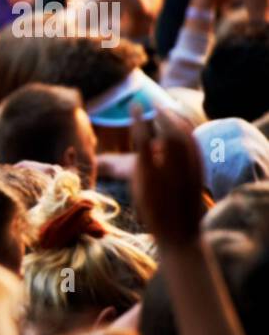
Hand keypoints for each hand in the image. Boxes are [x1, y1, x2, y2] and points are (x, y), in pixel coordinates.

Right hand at [132, 105, 204, 245]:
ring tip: (168, 110)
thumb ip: (138, 163)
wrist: (179, 230)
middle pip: (168, 131)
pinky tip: (182, 125)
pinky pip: (194, 142)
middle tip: (154, 104)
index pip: (142, 137)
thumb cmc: (152, 210)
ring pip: (184, 134)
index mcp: (149, 173)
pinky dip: (187, 129)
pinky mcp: (199, 169)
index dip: (138, 119)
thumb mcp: (138, 187)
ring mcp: (187, 168)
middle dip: (161, 114)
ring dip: (176, 119)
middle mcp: (170, 168)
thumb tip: (142, 139)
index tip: (134, 106)